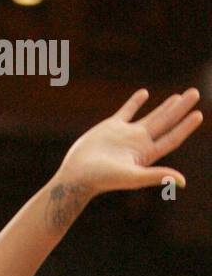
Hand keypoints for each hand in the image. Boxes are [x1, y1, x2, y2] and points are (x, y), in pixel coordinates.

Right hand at [57, 88, 201, 197]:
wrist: (76, 176)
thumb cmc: (102, 180)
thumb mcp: (132, 177)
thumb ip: (157, 176)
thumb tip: (182, 182)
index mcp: (146, 155)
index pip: (171, 138)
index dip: (185, 127)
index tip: (199, 114)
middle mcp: (138, 144)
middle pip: (165, 123)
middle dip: (180, 109)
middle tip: (195, 93)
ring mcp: (125, 135)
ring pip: (150, 116)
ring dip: (164, 106)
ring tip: (178, 96)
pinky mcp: (110, 127)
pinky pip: (126, 112)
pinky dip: (135, 102)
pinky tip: (144, 93)